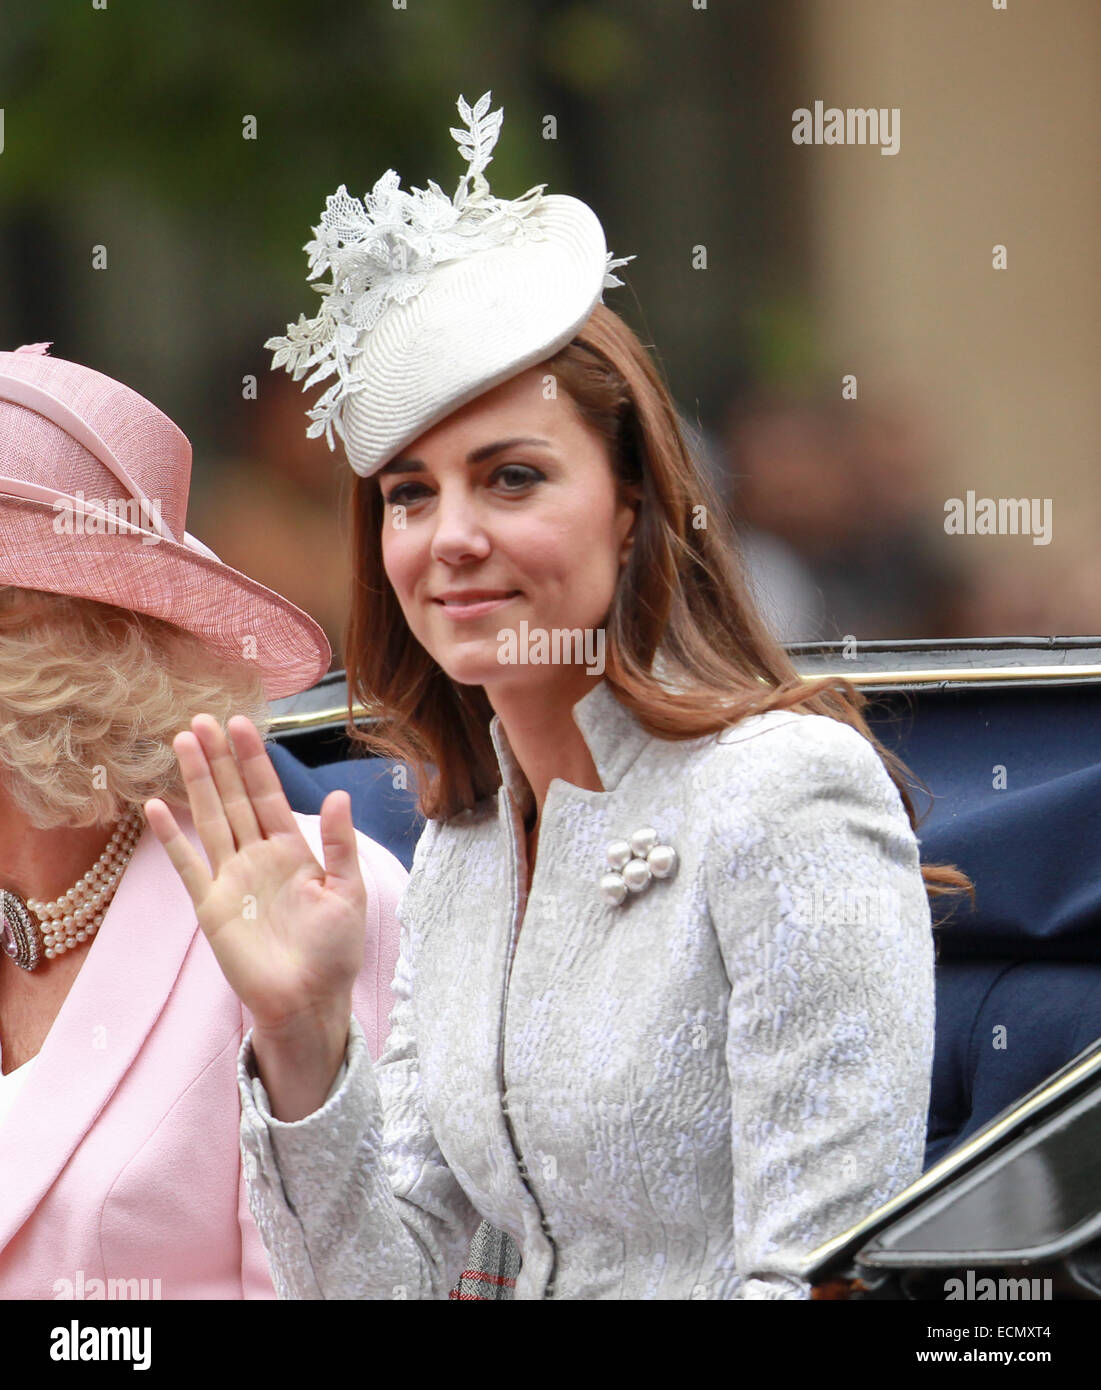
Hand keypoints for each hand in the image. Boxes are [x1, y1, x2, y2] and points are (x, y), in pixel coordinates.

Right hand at [145, 714, 365, 1043]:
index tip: (241, 723)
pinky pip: (187, 864)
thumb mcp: (349, 891)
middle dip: (219, 759)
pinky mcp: (210, 906)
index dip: (254, 760)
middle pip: (234, 797)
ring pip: (210, 818)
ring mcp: (230, 878)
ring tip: (181, 743)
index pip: (267, 794)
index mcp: (292, 851)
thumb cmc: (334, 952)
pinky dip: (172, 837)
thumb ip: (341, 843)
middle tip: (202, 719)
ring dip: (196, 782)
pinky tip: (157, 807)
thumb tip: (337, 793)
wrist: (308, 1001)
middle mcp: (257, 857)